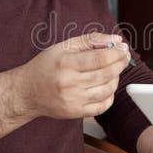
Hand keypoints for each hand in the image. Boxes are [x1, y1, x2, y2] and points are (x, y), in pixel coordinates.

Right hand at [17, 32, 131, 119]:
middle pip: (106, 74)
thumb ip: (90, 40)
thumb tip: (116, 39)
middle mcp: (69, 83)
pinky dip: (110, 95)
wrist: (27, 92)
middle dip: (120, 63)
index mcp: (66, 64)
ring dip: (116, 78)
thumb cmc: (46, 66)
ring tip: (114, 70)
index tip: (123, 48)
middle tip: (125, 56)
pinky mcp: (75, 113)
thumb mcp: (64, 46)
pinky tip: (107, 86)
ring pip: (107, 90)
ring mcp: (73, 100)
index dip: (116, 53)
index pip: (100, 58)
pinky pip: (102, 106)